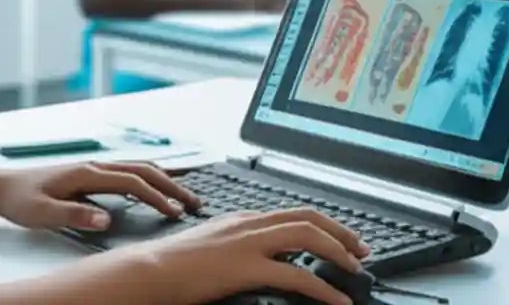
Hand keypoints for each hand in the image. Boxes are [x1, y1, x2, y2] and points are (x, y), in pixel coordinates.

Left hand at [0, 162, 201, 230]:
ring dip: (165, 180)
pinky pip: (130, 171)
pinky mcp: (92, 174)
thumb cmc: (21, 200)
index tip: (176, 214)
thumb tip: (106, 218)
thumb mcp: (42, 213)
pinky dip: (151, 178)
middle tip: (196, 203)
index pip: (132, 183)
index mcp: (87, 173)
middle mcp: (95, 166)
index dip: (156, 198)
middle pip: (144, 170)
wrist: (2, 187)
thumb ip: (74, 215)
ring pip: (140, 168)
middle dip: (173, 186)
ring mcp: (94, 168)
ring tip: (186, 197)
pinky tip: (158, 187)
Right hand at [119, 209, 372, 304]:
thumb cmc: (170, 266)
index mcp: (240, 219)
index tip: (340, 238)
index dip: (321, 224)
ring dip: (338, 250)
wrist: (148, 271)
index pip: (291, 213)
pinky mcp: (245, 267)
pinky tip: (337, 300)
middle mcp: (248, 224)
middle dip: (340, 231)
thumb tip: (260, 262)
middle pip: (307, 216)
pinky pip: (296, 276)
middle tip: (360, 250)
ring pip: (307, 236)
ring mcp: (247, 243)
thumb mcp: (210, 248)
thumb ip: (236, 248)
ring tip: (355, 269)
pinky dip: (323, 289)